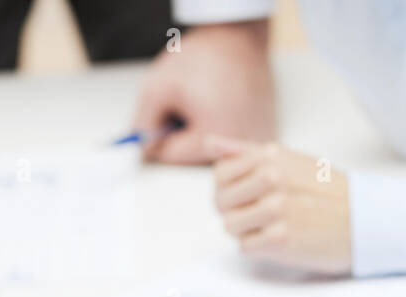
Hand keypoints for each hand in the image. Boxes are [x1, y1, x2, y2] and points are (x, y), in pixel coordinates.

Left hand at [133, 22, 275, 164]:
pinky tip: (224, 100)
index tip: (171, 106)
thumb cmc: (204, 56)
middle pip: (191, 155)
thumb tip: (141, 149)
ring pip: (210, 147)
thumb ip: (143, 124)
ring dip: (200, 126)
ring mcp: (255, 138)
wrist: (239, 33)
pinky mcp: (264, 129)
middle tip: (191, 99)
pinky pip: (230, 137)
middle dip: (183, 129)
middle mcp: (239, 146)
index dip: (162, 129)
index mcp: (212, 140)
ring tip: (208, 97)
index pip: (169, 155)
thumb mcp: (156, 88)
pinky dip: (221, 121)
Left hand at [209, 138, 350, 274]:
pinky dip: (259, 248)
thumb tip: (208, 144)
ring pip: (230, 226)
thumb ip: (246, 152)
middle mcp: (272, 178)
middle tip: (262, 215)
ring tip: (273, 226)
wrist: (364, 220)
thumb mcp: (290, 160)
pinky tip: (281, 240)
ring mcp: (275, 209)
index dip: (229, 190)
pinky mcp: (279, 239)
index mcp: (271, 156)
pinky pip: (245, 247)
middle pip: (221, 203)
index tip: (247, 196)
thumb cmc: (326, 191)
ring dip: (247, 231)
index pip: (219, 175)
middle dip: (236, 211)